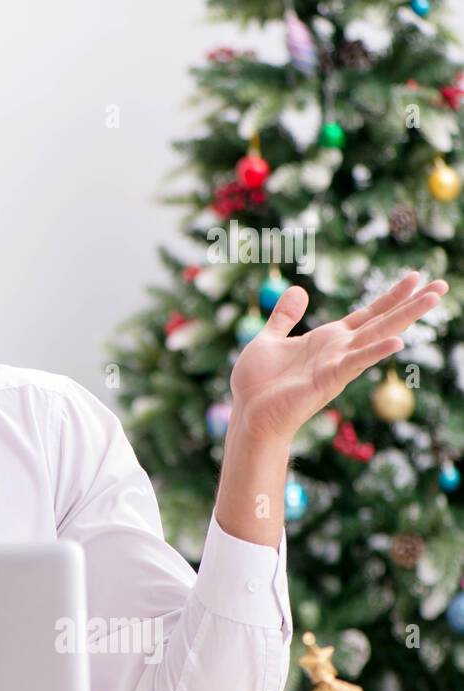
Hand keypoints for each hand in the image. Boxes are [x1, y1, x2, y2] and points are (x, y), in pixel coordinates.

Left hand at [229, 271, 447, 440]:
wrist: (248, 414)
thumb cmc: (257, 382)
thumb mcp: (268, 339)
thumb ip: (284, 317)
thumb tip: (299, 290)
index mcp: (328, 340)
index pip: (367, 314)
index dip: (390, 296)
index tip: (416, 276)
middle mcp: (339, 350)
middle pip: (382, 322)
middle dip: (411, 304)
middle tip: (443, 286)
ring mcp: (336, 365)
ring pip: (377, 337)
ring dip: (404, 319)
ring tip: (431, 301)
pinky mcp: (327, 381)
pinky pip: (354, 363)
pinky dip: (375, 352)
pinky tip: (398, 342)